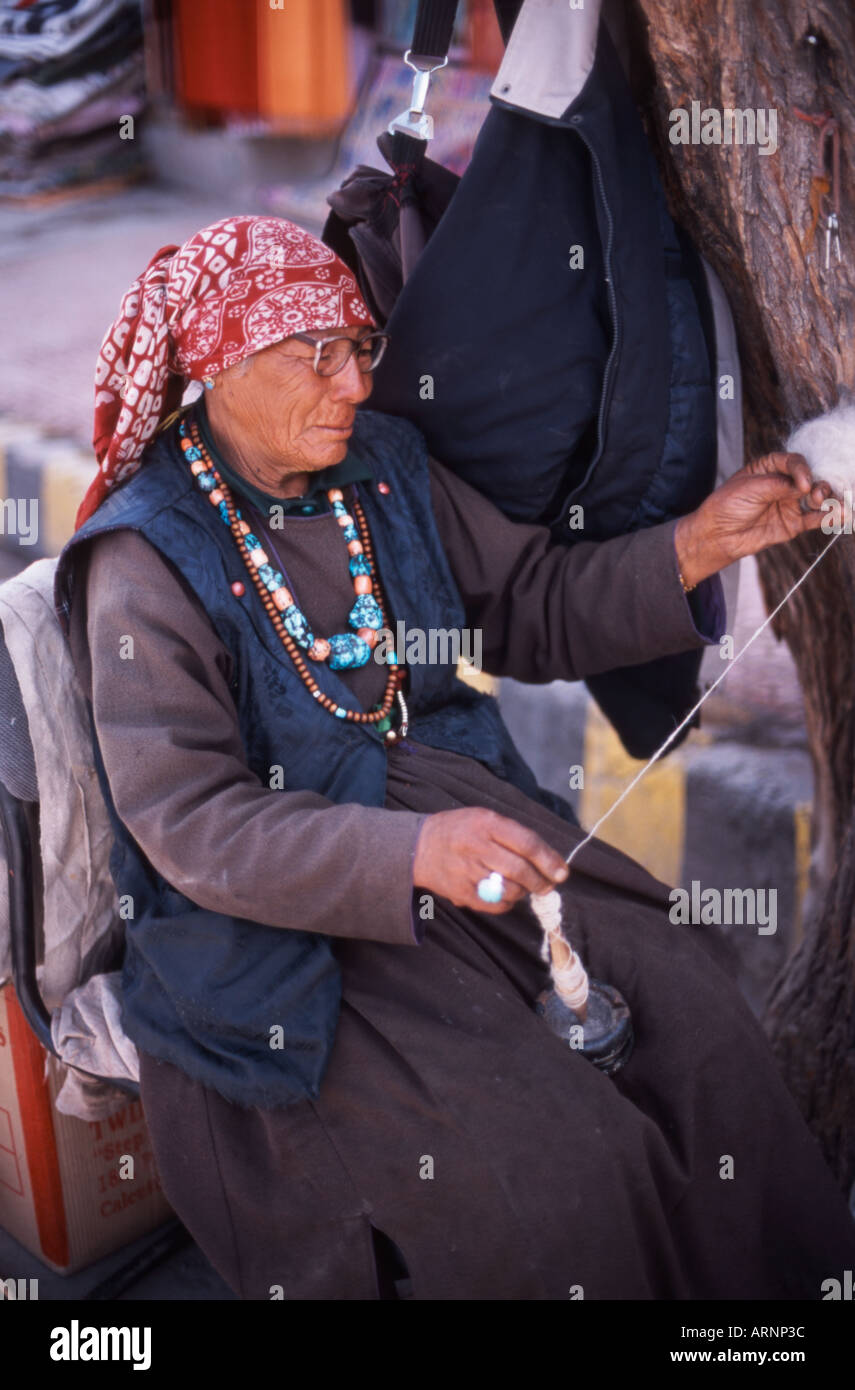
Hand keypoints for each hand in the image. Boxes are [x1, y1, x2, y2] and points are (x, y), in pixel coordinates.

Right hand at [413, 808, 568, 914]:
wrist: (419, 846)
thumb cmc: (460, 830)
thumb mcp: (484, 818)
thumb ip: (514, 836)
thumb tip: (548, 861)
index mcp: (485, 823)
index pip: (526, 843)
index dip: (548, 860)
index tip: (562, 872)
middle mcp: (476, 846)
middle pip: (520, 870)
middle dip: (541, 882)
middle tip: (548, 885)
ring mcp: (466, 871)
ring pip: (510, 890)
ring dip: (523, 892)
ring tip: (522, 886)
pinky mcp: (461, 892)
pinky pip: (495, 905)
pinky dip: (507, 903)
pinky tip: (504, 894)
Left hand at [674, 452, 833, 588]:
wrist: (716, 535)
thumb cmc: (727, 505)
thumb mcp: (750, 489)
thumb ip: (779, 486)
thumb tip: (806, 486)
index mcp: (771, 467)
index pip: (795, 462)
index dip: (803, 470)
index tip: (803, 484)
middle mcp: (785, 483)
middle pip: (813, 477)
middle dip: (820, 484)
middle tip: (817, 495)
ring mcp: (791, 503)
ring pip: (819, 498)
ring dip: (828, 498)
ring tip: (827, 504)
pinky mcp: (794, 523)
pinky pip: (816, 518)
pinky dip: (830, 517)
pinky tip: (843, 515)